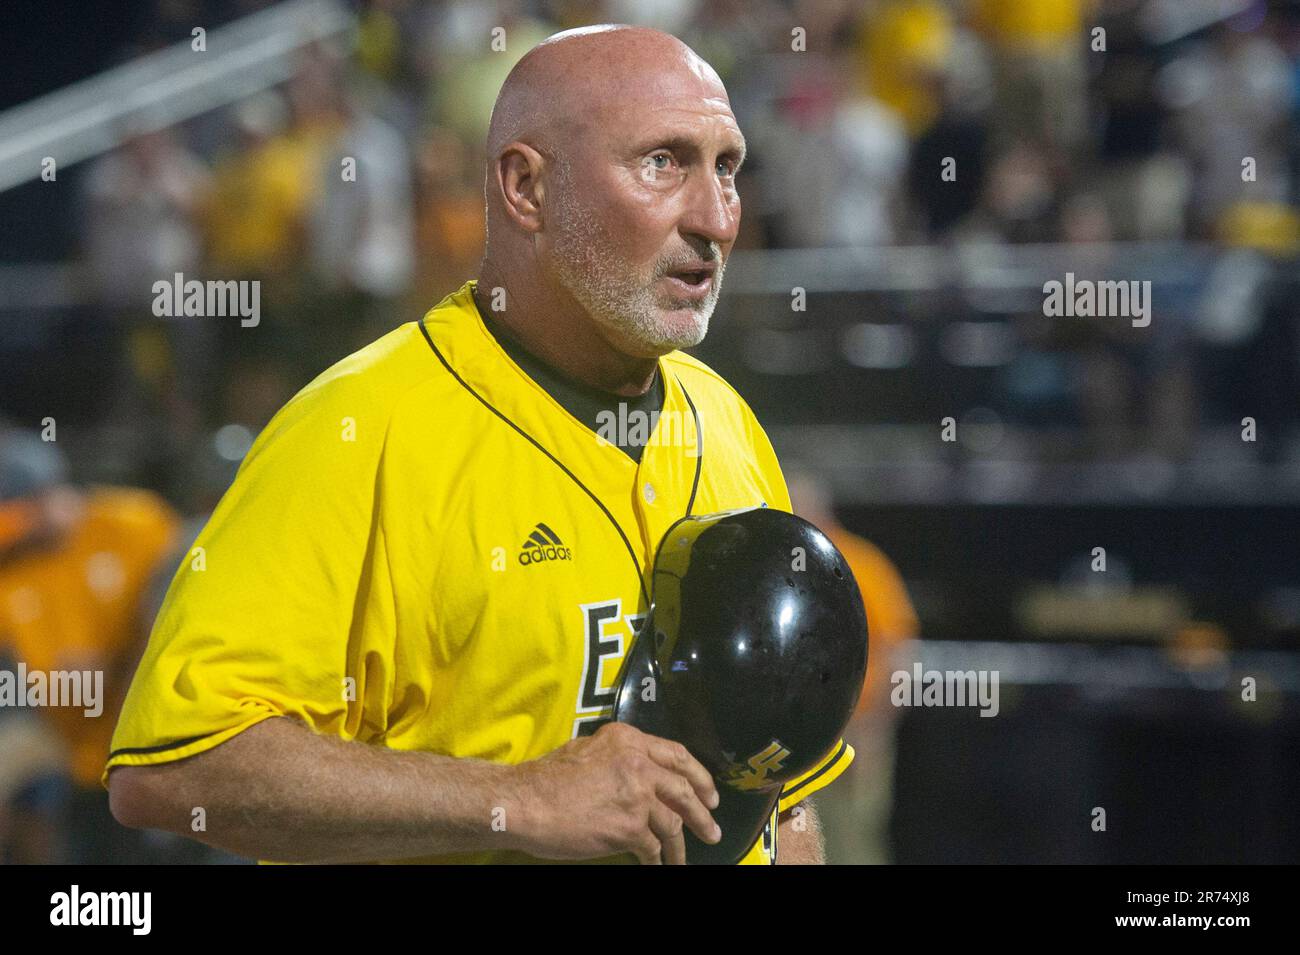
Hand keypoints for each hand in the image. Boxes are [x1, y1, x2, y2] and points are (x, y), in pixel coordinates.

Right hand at [507, 721, 720, 863]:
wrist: (525, 802)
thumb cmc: (546, 778)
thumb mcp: (586, 749)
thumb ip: (616, 756)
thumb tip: (633, 769)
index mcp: (629, 740)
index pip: (677, 755)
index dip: (698, 777)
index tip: (709, 794)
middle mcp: (639, 763)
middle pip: (683, 790)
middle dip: (702, 813)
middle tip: (712, 828)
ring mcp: (637, 796)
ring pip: (672, 823)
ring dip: (681, 845)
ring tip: (683, 860)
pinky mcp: (630, 827)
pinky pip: (653, 847)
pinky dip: (657, 860)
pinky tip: (656, 867)